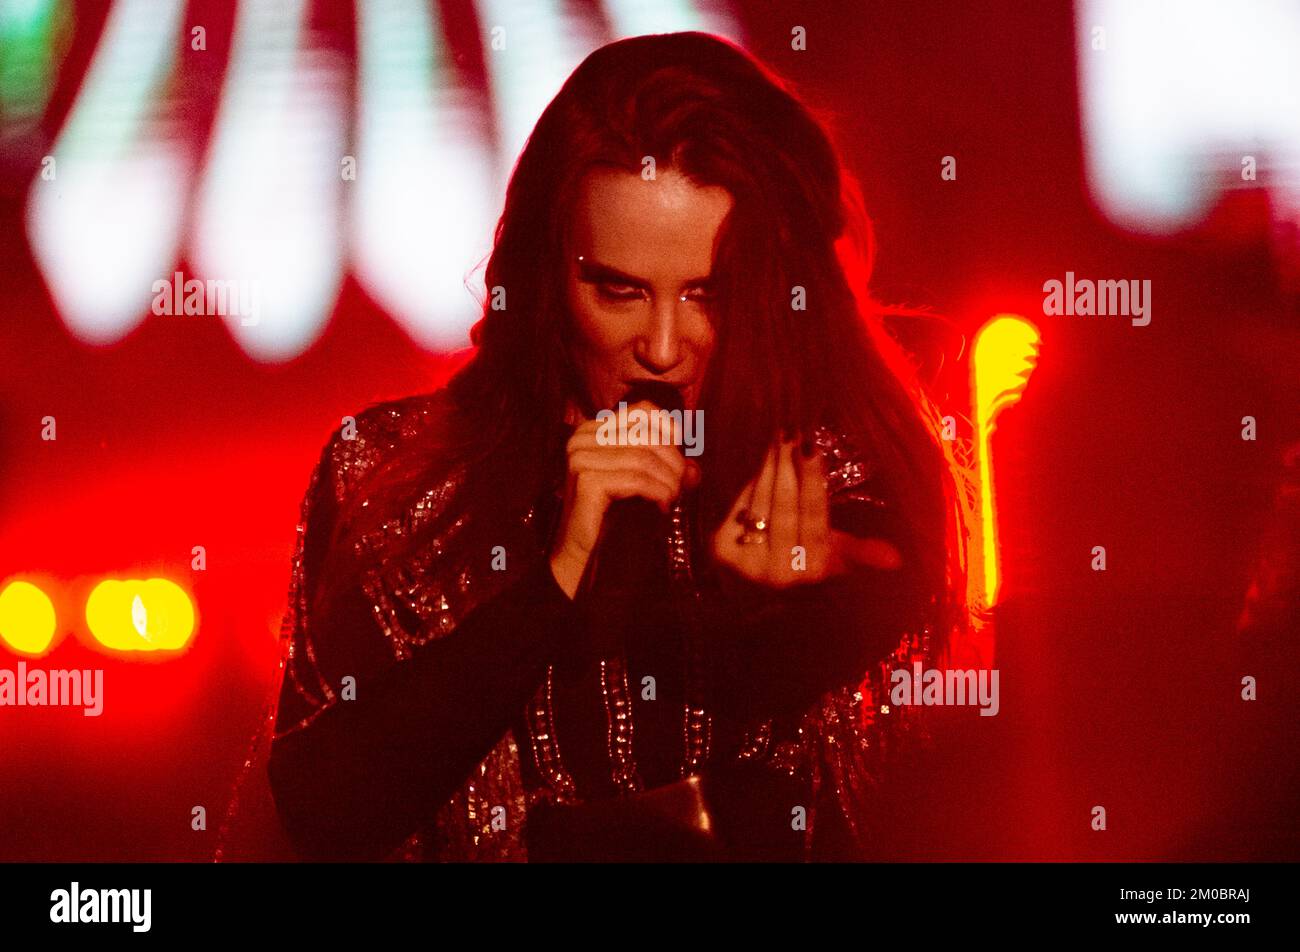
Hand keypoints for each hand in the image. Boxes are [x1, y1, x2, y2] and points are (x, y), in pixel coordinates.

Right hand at [548, 401, 700, 597]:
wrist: (583, 550)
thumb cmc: (611, 514)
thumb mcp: (641, 482)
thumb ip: (668, 469)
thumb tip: (694, 469)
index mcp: (593, 429)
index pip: (641, 411)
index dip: (669, 429)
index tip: (683, 454)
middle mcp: (583, 438)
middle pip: (646, 436)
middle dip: (673, 462)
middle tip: (680, 487)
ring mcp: (581, 458)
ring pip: (644, 458)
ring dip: (668, 481)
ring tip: (671, 498)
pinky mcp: (586, 480)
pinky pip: (636, 479)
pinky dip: (657, 492)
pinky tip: (661, 506)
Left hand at [711, 436, 902, 588]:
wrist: (750, 593)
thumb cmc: (801, 564)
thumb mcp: (833, 559)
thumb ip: (860, 553)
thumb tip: (896, 560)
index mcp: (815, 569)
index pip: (815, 516)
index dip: (811, 479)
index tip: (810, 446)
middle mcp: (781, 571)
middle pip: (786, 507)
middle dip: (788, 465)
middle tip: (791, 431)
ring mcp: (748, 563)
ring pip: (761, 504)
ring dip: (769, 467)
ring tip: (778, 439)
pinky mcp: (722, 552)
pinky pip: (740, 508)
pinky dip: (751, 485)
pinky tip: (764, 464)